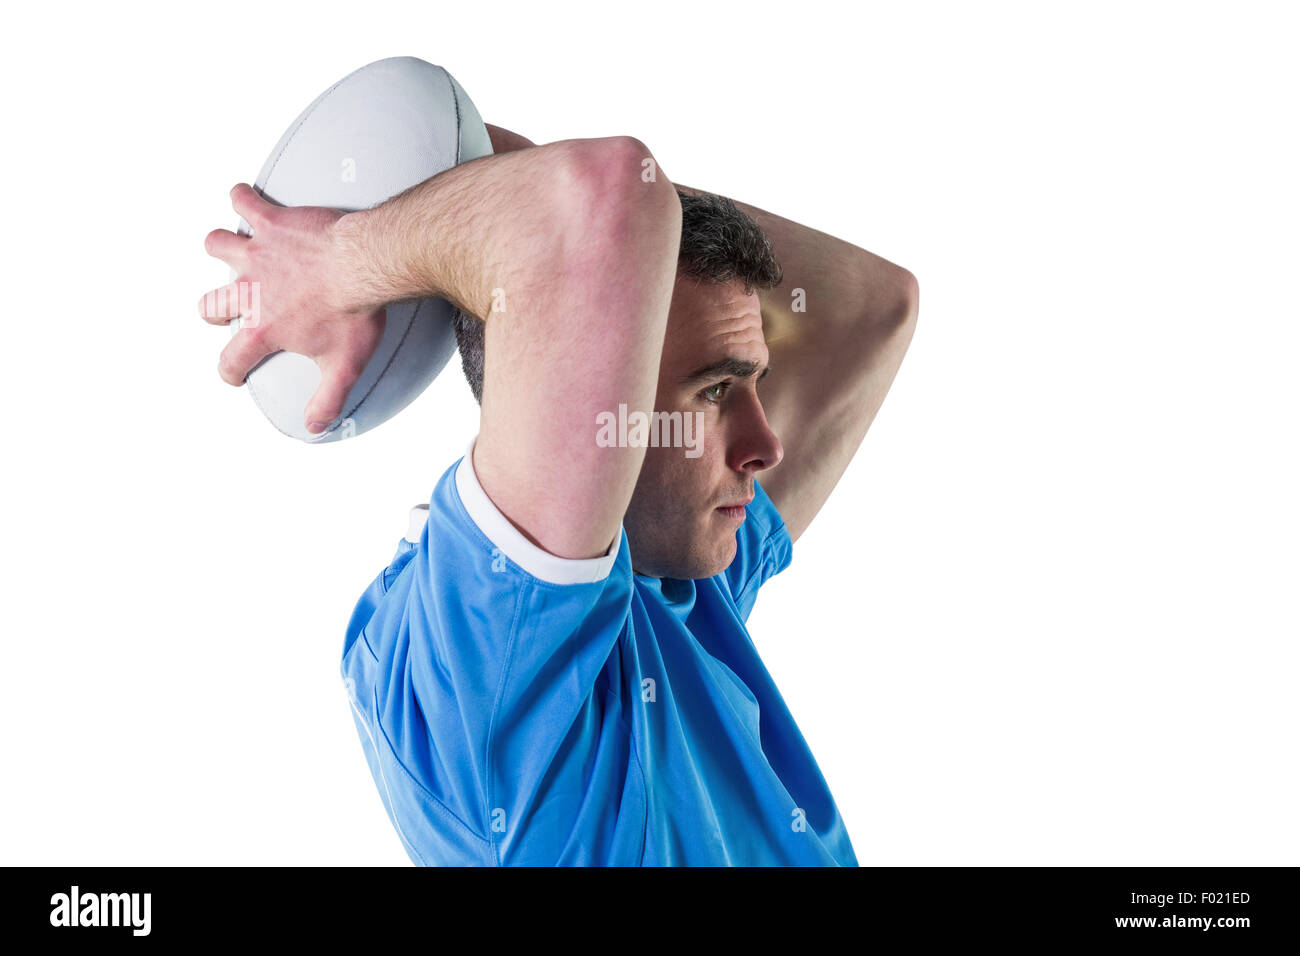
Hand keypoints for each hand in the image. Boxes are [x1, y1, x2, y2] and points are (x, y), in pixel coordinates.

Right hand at [199, 183, 385, 433]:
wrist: (365, 264)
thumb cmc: (355, 312)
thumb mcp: (344, 366)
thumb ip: (327, 400)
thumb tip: (317, 426)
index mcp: (263, 329)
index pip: (231, 360)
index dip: (231, 372)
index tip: (236, 372)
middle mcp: (250, 290)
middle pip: (211, 303)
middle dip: (216, 310)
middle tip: (230, 310)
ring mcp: (257, 253)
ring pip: (216, 245)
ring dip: (221, 249)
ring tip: (233, 250)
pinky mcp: (272, 222)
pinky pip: (244, 200)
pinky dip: (243, 198)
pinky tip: (246, 197)